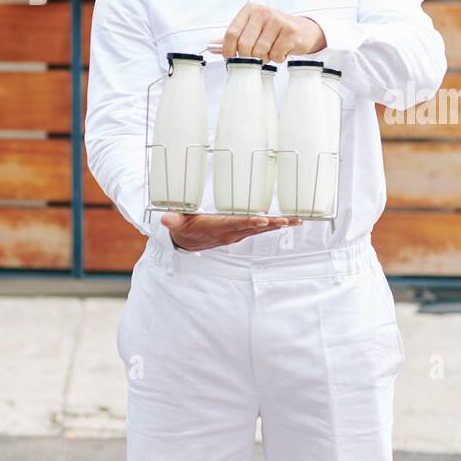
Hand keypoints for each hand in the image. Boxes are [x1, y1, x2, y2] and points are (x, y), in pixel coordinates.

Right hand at [161, 211, 301, 250]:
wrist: (185, 242)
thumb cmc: (182, 226)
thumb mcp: (176, 222)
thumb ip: (173, 219)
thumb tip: (165, 218)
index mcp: (216, 228)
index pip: (236, 224)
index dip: (250, 222)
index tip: (264, 219)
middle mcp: (230, 233)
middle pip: (254, 228)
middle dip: (273, 225)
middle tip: (291, 221)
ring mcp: (235, 235)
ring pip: (260, 230)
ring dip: (278, 226)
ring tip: (296, 221)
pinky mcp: (238, 234)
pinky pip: (258, 230)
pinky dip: (272, 226)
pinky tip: (286, 222)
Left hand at [210, 4, 325, 62]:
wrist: (304, 30)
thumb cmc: (275, 31)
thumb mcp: (253, 29)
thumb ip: (234, 37)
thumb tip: (211, 45)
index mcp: (250, 9)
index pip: (231, 33)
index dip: (228, 51)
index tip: (231, 58)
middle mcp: (263, 12)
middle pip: (244, 45)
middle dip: (248, 57)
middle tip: (255, 58)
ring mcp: (278, 20)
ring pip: (260, 52)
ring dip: (264, 58)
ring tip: (271, 52)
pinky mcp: (290, 32)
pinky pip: (276, 55)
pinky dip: (278, 58)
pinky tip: (282, 50)